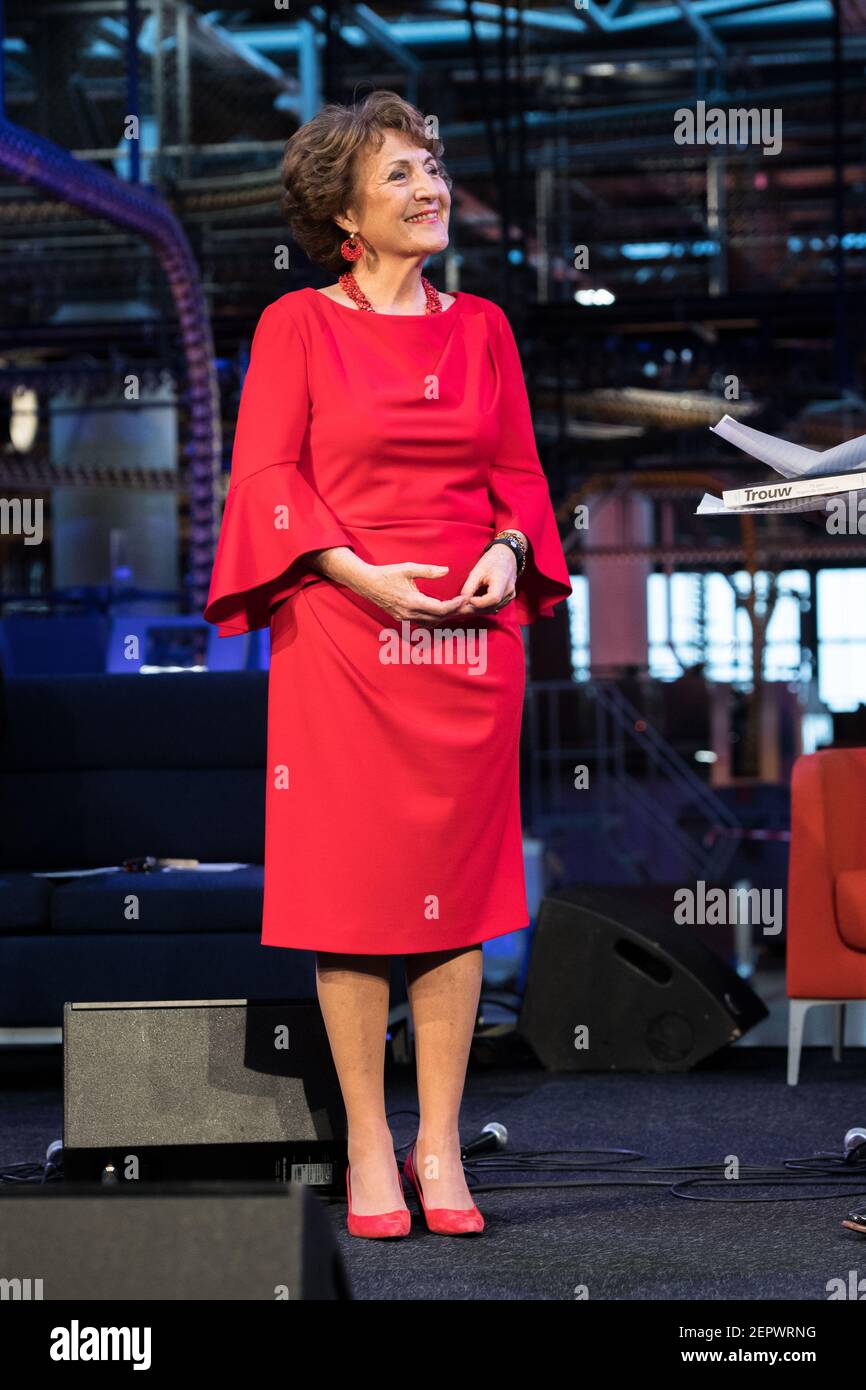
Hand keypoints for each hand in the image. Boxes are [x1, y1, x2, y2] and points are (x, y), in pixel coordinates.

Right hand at [353, 561, 468, 626]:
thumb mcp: (408, 568)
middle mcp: (410, 613)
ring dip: (444, 617)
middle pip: (438, 618)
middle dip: (453, 612)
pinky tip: (439, 612)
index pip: (441, 609)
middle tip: (464, 603)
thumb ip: (429, 571)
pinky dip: (433, 619)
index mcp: (413, 601)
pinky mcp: (402, 619)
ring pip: (431, 623)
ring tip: (455, 608)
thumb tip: (446, 570)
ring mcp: (405, 618)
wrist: (368, 584)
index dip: (455, 605)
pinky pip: (422, 623)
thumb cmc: (388, 574)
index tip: (464, 599)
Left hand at [453, 544, 517, 615]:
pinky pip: (494, 607)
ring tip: (463, 610)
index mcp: (503, 581)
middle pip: (491, 607)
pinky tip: (473, 607)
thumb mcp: (477, 571)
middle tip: (458, 611)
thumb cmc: (492, 561)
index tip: (467, 599)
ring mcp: (509, 597)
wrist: (506, 556)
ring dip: (477, 611)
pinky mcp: (508, 599)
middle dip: (473, 610)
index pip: (493, 598)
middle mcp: (509, 592)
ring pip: (492, 609)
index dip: (479, 602)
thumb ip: (469, 587)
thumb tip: (461, 601)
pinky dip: (483, 608)